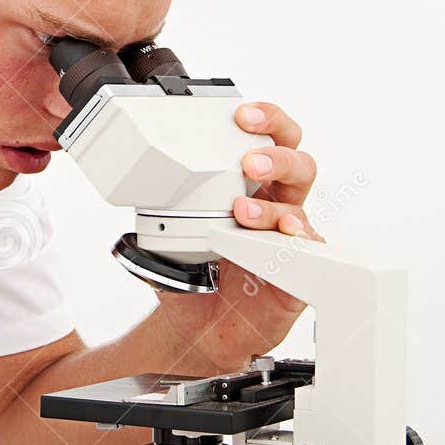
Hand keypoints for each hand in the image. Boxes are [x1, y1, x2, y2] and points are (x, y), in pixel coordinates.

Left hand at [155, 100, 322, 373]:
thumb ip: (159, 203)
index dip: (265, 119)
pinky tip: (280, 238)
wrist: (198, 331)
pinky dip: (296, 240)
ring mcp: (288, 237)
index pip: (269, 139)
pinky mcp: (299, 271)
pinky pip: (309, 250)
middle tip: (249, 159)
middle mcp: (275, 204)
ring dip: (272, 202)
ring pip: (300, 204)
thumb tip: (135, 177)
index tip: (242, 113)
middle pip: (297, 161)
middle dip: (276, 152)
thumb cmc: (195, 275)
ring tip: (241, 210)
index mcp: (251, 185)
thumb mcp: (168, 230)